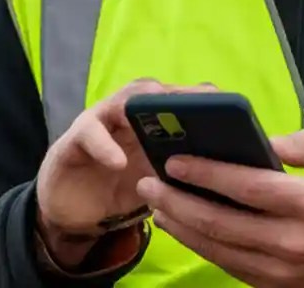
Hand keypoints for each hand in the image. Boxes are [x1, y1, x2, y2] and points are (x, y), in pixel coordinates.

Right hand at [35, 78, 214, 267]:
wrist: (76, 210)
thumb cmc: (123, 188)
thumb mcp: (160, 181)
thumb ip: (185, 170)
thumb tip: (228, 171)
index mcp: (152, 120)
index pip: (181, 99)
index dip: (204, 100)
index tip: (230, 110)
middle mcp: (128, 113)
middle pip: (155, 93)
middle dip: (179, 97)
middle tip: (202, 108)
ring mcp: (100, 121)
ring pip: (122, 101)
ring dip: (142, 107)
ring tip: (161, 120)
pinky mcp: (74, 140)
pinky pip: (89, 133)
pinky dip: (104, 145)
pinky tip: (118, 160)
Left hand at [136, 130, 303, 287]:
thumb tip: (264, 140)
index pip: (247, 187)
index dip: (206, 173)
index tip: (175, 160)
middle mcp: (292, 242)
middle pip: (220, 222)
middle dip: (177, 200)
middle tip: (149, 182)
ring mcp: (282, 270)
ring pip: (217, 249)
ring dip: (181, 227)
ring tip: (156, 204)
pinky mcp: (276, 286)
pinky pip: (229, 266)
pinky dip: (201, 247)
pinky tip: (184, 229)